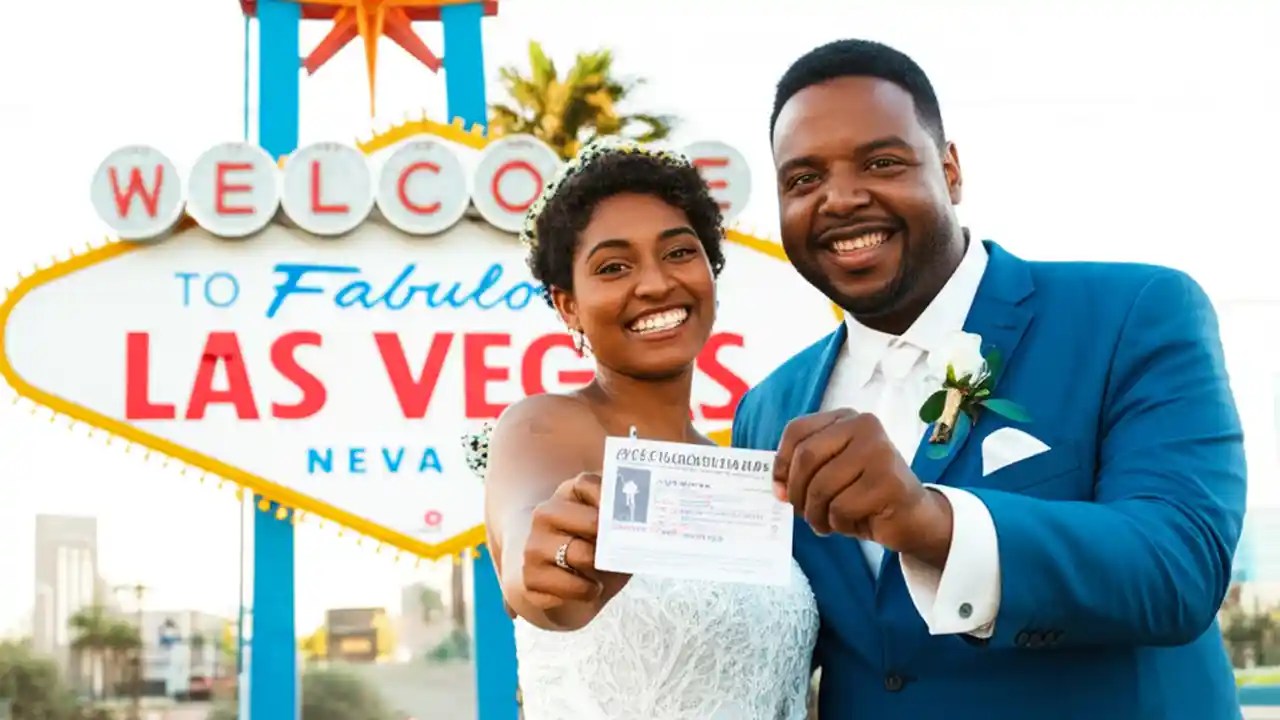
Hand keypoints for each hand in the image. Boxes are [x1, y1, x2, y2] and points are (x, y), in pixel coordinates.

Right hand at [522, 472, 630, 615]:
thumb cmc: (595, 552)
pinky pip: (570, 585)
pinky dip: (587, 591)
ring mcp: (534, 545)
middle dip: (612, 540)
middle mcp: (546, 514)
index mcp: (568, 494)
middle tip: (619, 552)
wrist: (565, 588)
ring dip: (599, 570)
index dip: (612, 499)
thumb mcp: (612, 531)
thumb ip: (625, 520)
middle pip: (592, 522)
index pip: (588, 484)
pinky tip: (588, 588)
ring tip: (601, 574)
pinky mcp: (530, 577)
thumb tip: (654, 520)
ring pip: (581, 555)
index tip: (630, 514)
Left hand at [774, 409, 952, 562]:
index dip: (781, 463)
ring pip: (821, 487)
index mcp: (846, 419)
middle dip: (797, 492)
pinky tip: (854, 523)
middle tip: (803, 512)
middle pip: (806, 457)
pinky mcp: (888, 482)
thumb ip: (804, 471)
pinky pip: (841, 507)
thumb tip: (778, 487)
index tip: (781, 488)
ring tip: (828, 521)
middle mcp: (864, 427)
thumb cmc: (864, 494)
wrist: (912, 518)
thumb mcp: (831, 473)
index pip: (797, 431)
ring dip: (816, 514)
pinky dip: (839, 523)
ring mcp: (879, 452)